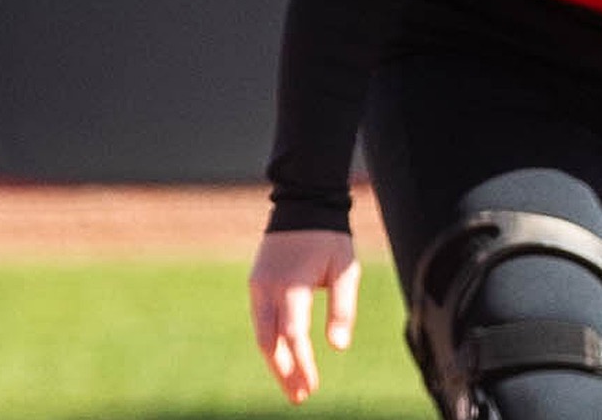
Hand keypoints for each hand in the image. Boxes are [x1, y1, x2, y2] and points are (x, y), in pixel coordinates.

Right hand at [249, 229, 361, 403]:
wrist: (303, 205)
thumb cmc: (330, 240)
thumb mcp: (345, 270)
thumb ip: (343, 308)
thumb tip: (338, 347)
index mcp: (292, 285)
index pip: (294, 335)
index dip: (302, 364)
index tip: (312, 386)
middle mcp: (269, 289)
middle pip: (270, 343)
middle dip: (285, 373)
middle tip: (299, 397)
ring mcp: (258, 286)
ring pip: (262, 335)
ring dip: (276, 362)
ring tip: (293, 386)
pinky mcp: (256, 284)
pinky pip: (260, 320)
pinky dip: (270, 342)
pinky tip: (284, 358)